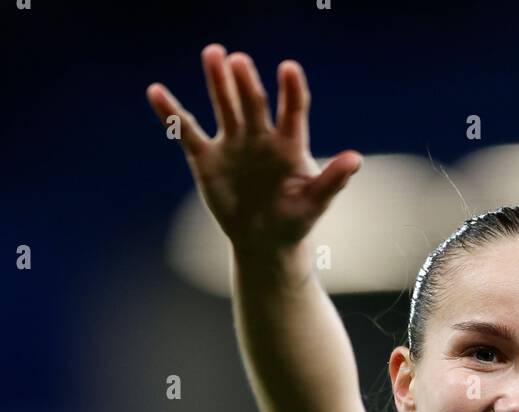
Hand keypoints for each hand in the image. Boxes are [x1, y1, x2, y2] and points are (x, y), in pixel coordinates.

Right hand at [146, 44, 360, 253]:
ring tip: (213, 54)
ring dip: (218, 82)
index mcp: (288, 142)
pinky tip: (156, 92)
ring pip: (224, 106)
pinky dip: (171, 114)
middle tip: (239, 61)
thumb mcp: (315, 202)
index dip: (291, 91)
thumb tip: (355, 159)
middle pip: (253, 102)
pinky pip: (187, 132)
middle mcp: (260, 135)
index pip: (292, 110)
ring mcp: (233, 143)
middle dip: (246, 83)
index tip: (289, 69)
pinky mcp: (207, 158)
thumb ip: (333, 180)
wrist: (265, 242)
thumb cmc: (295, 220)